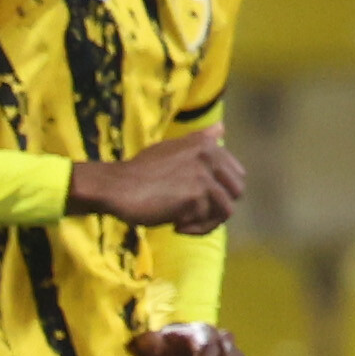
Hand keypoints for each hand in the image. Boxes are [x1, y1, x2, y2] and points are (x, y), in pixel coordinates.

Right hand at [69, 126, 247, 232]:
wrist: (117, 187)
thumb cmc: (141, 171)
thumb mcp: (172, 148)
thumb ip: (199, 140)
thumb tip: (222, 126)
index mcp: (206, 145)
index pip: (237, 174)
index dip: (223, 191)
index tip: (201, 198)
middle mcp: (208, 157)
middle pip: (237, 192)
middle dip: (219, 207)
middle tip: (195, 213)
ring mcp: (202, 177)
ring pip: (226, 210)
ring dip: (207, 222)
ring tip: (185, 222)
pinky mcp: (194, 198)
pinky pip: (208, 223)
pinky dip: (193, 229)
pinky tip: (174, 226)